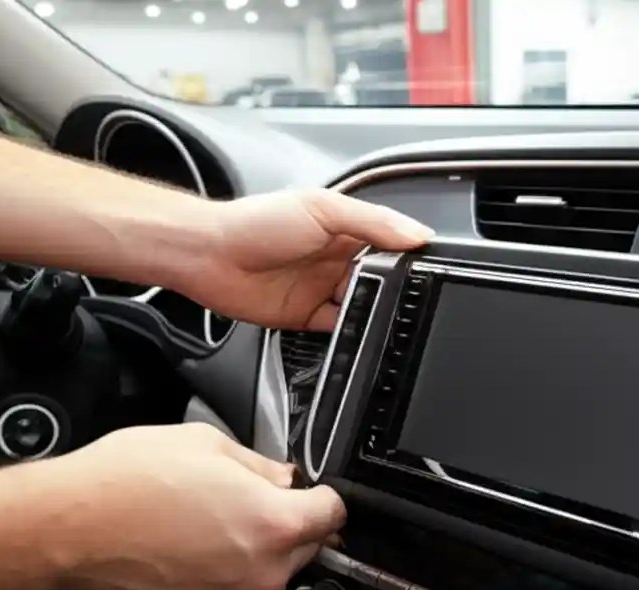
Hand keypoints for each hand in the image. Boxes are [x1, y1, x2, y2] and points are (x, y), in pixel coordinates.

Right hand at [44, 423, 344, 589]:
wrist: (67, 528)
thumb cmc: (127, 482)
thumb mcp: (208, 444)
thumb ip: (262, 464)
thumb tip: (283, 476)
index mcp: (273, 524)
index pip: (333, 512)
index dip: (323, 492)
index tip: (312, 487)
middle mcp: (260, 571)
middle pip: (306, 544)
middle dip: (289, 519)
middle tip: (248, 494)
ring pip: (270, 568)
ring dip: (255, 546)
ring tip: (208, 516)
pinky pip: (234, 588)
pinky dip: (225, 568)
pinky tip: (190, 540)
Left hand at [179, 189, 432, 330]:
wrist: (208, 254)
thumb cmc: (256, 222)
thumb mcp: (322, 208)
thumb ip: (371, 221)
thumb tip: (418, 234)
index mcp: (343, 227)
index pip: (389, 242)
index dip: (408, 254)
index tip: (430, 266)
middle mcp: (335, 258)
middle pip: (380, 278)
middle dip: (396, 288)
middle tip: (412, 296)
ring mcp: (320, 289)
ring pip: (363, 306)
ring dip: (375, 311)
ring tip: (389, 314)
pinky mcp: (305, 317)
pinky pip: (338, 328)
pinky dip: (352, 332)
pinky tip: (361, 330)